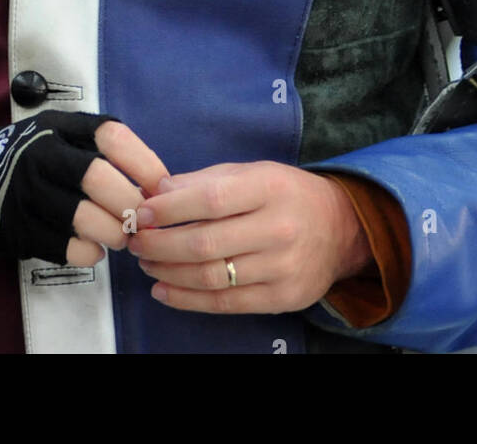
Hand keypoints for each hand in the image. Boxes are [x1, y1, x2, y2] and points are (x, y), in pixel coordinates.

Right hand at [0, 113, 169, 266]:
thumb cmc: (25, 158)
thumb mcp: (56, 136)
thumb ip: (99, 150)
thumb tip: (158, 185)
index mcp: (58, 126)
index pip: (110, 135)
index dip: (143, 162)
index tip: (160, 184)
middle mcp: (40, 154)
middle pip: (98, 177)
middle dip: (130, 203)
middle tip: (140, 217)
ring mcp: (25, 193)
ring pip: (85, 218)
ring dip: (113, 232)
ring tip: (120, 236)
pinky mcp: (17, 231)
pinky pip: (67, 248)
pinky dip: (90, 253)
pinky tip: (93, 249)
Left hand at [126, 162, 372, 313]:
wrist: (341, 229)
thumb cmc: (287, 194)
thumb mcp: (252, 172)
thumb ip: (206, 181)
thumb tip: (159, 192)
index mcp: (269, 188)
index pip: (211, 199)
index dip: (170, 209)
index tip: (142, 212)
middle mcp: (279, 229)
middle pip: (206, 244)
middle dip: (160, 245)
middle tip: (135, 241)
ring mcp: (282, 268)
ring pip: (211, 277)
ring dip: (168, 273)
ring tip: (146, 263)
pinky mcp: (282, 298)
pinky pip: (226, 303)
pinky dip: (188, 300)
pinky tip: (164, 290)